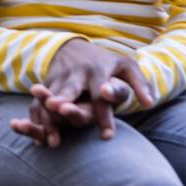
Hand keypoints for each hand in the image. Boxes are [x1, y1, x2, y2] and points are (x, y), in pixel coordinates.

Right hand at [10, 38, 152, 145]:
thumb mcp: (126, 67)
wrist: (72, 46)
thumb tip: (149, 104)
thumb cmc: (105, 62)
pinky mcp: (45, 83)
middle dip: (64, 100)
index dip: (104, 115)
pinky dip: (36, 118)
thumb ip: (140, 84)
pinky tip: (37, 136)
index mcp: (96, 71)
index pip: (101, 95)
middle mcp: (74, 74)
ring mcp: (57, 77)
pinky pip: (38, 102)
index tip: (108, 137)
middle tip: (62, 111)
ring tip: (50, 139)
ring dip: (48, 116)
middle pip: (68, 90)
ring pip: (49, 98)